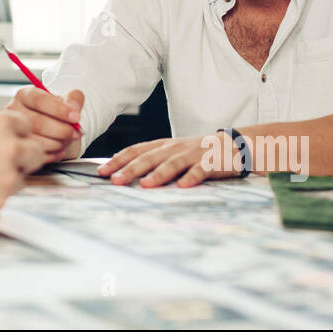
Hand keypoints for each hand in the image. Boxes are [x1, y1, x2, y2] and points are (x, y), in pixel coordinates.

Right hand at [0, 107, 43, 219]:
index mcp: (0, 123)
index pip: (26, 126)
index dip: (14, 133)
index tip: (5, 139)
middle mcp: (10, 149)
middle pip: (35, 152)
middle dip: (22, 156)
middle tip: (2, 161)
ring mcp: (6, 179)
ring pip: (21, 179)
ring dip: (7, 179)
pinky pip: (3, 199)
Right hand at [7, 87, 83, 166]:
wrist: (49, 124)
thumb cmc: (54, 111)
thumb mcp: (65, 100)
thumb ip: (74, 99)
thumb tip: (74, 109)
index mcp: (24, 95)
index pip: (39, 100)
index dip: (59, 109)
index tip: (76, 117)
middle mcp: (15, 113)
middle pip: (37, 123)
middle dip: (62, 130)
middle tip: (75, 132)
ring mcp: (14, 132)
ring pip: (37, 141)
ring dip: (58, 143)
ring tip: (67, 140)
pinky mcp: (19, 149)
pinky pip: (37, 156)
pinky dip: (54, 154)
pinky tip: (60, 148)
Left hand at [99, 132, 241, 187]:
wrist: (230, 145)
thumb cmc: (195, 153)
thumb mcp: (171, 153)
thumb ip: (152, 161)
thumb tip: (123, 175)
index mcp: (162, 146)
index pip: (135, 150)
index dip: (118, 160)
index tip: (102, 172)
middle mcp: (174, 148)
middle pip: (149, 158)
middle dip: (131, 169)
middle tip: (116, 180)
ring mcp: (192, 155)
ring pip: (172, 163)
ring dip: (158, 174)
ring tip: (145, 185)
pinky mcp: (210, 163)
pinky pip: (200, 170)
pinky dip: (192, 177)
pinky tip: (184, 186)